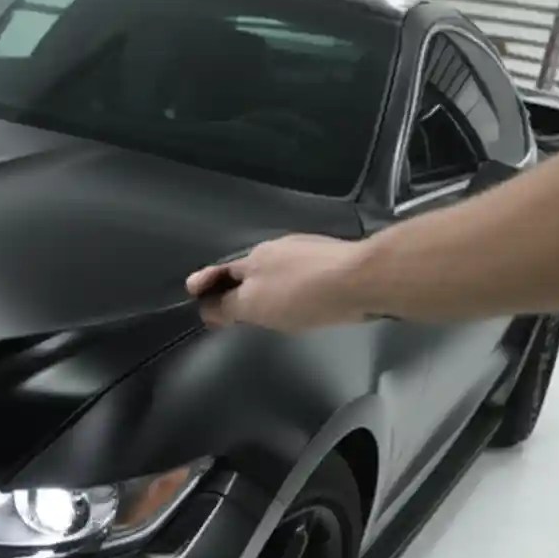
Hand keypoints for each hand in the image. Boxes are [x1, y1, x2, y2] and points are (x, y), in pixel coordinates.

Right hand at [185, 235, 370, 332]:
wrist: (362, 279)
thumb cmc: (301, 294)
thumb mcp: (254, 306)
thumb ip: (226, 306)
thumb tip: (205, 307)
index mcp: (253, 258)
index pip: (221, 272)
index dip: (206, 284)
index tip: (195, 294)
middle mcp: (277, 248)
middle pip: (250, 269)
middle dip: (239, 285)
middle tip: (236, 309)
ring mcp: (307, 251)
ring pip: (278, 271)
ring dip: (270, 286)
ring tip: (272, 308)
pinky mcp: (333, 260)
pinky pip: (303, 275)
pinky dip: (296, 288)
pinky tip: (306, 301)